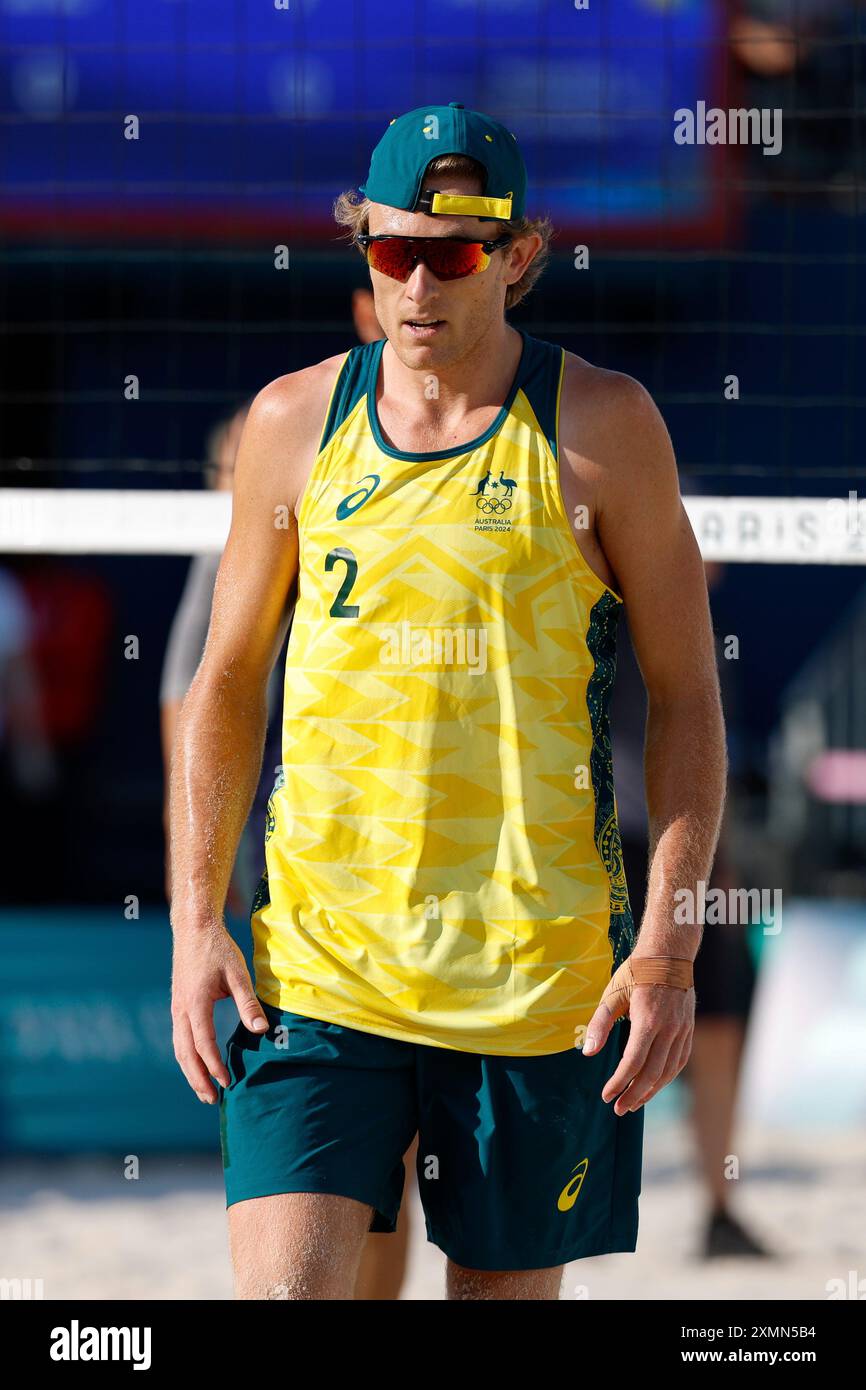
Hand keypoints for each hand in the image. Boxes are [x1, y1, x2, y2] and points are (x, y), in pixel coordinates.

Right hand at [171, 920, 268, 1103]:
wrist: (193, 928)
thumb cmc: (218, 949)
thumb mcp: (238, 973)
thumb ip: (248, 1003)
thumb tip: (262, 1030)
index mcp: (195, 1002)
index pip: (203, 1043)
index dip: (214, 1065)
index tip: (227, 1082)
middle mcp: (180, 1009)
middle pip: (185, 1053)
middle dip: (198, 1079)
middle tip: (212, 1100)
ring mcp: (176, 1009)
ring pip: (179, 1049)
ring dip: (191, 1072)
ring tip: (204, 1091)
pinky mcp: (178, 1006)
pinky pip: (179, 1039)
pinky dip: (187, 1057)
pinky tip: (198, 1066)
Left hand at [581, 979, 694, 1116]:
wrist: (670, 955)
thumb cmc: (636, 973)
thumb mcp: (612, 993)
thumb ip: (599, 1023)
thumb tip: (587, 1052)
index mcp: (648, 1020)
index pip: (633, 1062)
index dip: (619, 1082)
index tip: (606, 1095)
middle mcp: (669, 1029)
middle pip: (652, 1073)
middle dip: (634, 1095)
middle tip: (618, 1109)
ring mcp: (682, 1031)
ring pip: (668, 1071)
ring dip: (651, 1091)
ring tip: (634, 1103)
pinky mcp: (688, 1030)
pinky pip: (679, 1062)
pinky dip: (666, 1078)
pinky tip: (653, 1085)